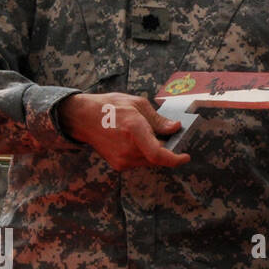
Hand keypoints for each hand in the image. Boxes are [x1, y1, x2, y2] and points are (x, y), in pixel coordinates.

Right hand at [59, 92, 190, 169]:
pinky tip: (137, 140)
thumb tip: (175, 128)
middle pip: (157, 157)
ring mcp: (122, 159)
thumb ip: (158, 119)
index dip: (175, 159)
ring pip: (150, 160)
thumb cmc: (110, 107)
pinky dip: (145, 153)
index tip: (186, 156)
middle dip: (167, 149)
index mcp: (134, 129)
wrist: (83, 118)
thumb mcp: (138, 104)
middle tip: (166, 135)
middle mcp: (128, 148)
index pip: (158, 154)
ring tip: (146, 134)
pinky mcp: (118, 164)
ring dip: (155, 151)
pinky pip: (140, 161)